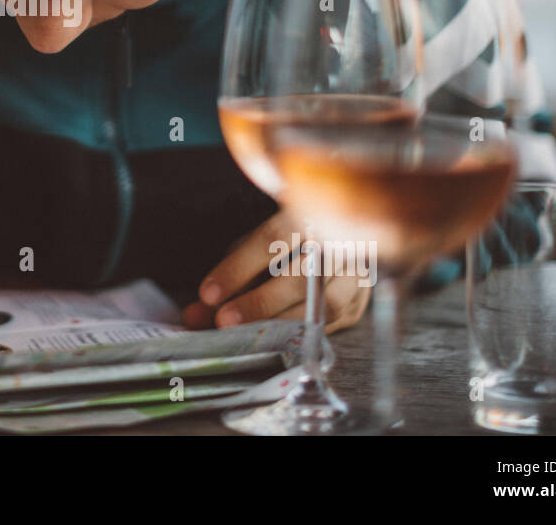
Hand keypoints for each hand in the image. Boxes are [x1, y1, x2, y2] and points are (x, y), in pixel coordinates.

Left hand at [181, 213, 370, 333]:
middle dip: (258, 303)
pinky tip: (278, 342)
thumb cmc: (289, 243)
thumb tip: (195, 313)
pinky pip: (335, 324)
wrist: (340, 236)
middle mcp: (338, 239)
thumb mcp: (256, 249)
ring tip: (248, 336)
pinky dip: (303, 335)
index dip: (237, 269)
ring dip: (281, 324)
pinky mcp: (361, 302)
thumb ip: (229, 277)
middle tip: (223, 320)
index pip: (270, 241)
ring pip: (324, 304)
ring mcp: (356, 272)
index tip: (207, 294)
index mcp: (307, 213)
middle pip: (299, 276)